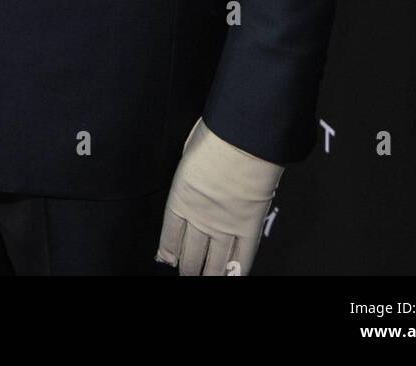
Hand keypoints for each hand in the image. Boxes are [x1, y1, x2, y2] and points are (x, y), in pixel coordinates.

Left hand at [157, 117, 283, 275]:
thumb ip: (190, 173)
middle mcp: (200, 218)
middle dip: (188, 268)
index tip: (167, 260)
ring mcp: (225, 225)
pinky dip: (238, 271)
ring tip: (205, 279)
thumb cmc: (215, 135)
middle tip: (187, 274)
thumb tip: (194, 180)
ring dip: (209, 274)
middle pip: (192, 254)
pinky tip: (233, 277)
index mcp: (181, 198)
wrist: (243, 137)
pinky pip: (243, 257)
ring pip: (215, 263)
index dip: (169, 251)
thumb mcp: (188, 151)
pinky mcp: (249, 226)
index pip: (171, 235)